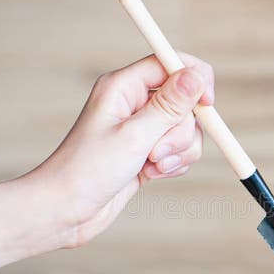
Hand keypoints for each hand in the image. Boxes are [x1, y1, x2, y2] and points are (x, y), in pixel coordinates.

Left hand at [33, 52, 213, 247]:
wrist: (66, 210)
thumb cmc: (88, 170)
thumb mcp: (134, 136)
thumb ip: (169, 106)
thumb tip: (196, 75)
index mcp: (123, 87)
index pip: (170, 63)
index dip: (195, 79)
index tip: (208, 104)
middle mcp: (133, 102)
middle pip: (184, 101)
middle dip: (180, 131)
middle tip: (156, 152)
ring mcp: (141, 128)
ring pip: (186, 129)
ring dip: (178, 152)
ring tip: (152, 167)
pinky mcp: (146, 151)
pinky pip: (179, 150)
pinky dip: (173, 164)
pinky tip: (151, 175)